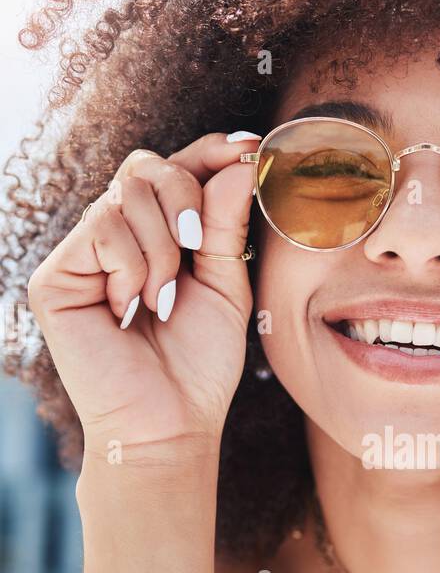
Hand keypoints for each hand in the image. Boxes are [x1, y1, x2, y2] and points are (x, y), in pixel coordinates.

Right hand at [27, 133, 259, 460]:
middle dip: (185, 200)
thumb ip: (227, 224)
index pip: (177, 168)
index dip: (210, 151)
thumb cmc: (199, 365)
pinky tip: (130, 308)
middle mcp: (115, 236)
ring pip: (127, 195)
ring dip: (163, 250)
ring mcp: (83, 254)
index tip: (250, 148)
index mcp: (158, 235)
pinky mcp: (55, 275)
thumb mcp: (226, 286)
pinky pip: (102, 228)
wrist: (169, 423)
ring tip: (163, 302)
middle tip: (199, 250)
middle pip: (148, 166)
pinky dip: (132, 267)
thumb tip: (239, 161)